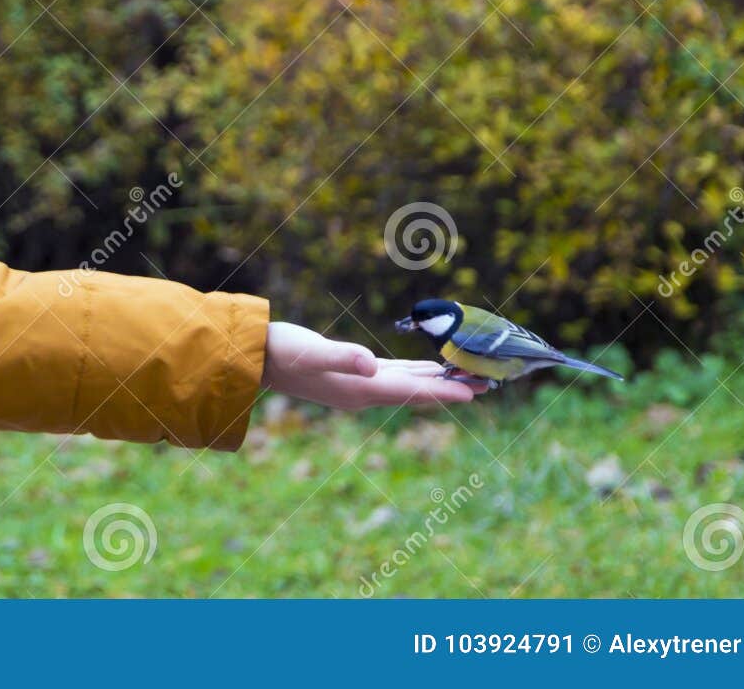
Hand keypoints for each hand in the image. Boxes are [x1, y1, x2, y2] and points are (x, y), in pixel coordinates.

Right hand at [259, 321, 488, 409]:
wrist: (254, 357)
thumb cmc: (281, 351)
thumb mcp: (311, 352)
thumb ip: (341, 357)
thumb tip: (371, 365)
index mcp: (360, 388)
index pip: (411, 390)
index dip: (443, 390)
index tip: (475, 392)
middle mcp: (364, 392)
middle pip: (417, 391)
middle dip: (451, 387)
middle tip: (489, 383)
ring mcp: (358, 386)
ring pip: (409, 384)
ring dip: (438, 381)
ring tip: (468, 377)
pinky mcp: (352, 375)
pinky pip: (394, 376)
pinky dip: (416, 373)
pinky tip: (427, 367)